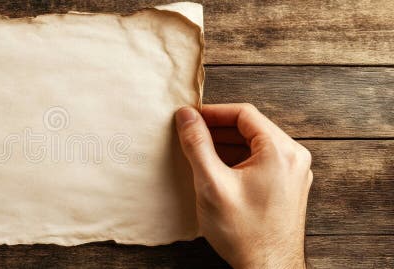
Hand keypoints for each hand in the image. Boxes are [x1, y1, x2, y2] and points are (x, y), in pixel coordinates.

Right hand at [175, 104, 312, 267]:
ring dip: (226, 145)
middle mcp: (294, 158)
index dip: (212, 113)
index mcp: (281, 151)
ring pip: (255, 145)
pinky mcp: (288, 187)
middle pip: (250, 128)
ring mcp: (294, 173)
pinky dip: (238, 160)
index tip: (189, 118)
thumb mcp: (212, 183)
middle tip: (189, 135)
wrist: (267, 268)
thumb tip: (186, 116)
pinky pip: (261, 162)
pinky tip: (216, 171)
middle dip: (217, 129)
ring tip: (198, 153)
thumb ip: (197, 145)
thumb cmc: (243, 232)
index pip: (244, 114)